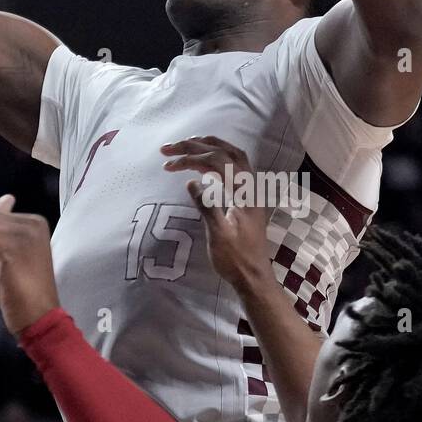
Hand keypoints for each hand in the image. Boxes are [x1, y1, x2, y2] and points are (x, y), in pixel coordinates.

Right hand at [160, 136, 272, 291]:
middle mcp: (250, 186)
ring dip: (209, 147)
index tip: (168, 164)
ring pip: (233, 155)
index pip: (217, 161)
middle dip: (196, 146)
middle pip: (225, 152)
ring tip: (186, 146)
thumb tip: (191, 180)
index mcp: (244, 192)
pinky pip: (235, 167)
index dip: (191, 157)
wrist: (253, 276)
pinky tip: (205, 163)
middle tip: (169, 149)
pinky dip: (218, 158)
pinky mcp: (248, 197)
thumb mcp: (218, 234)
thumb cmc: (235, 259)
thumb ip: (207, 205)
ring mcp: (251, 190)